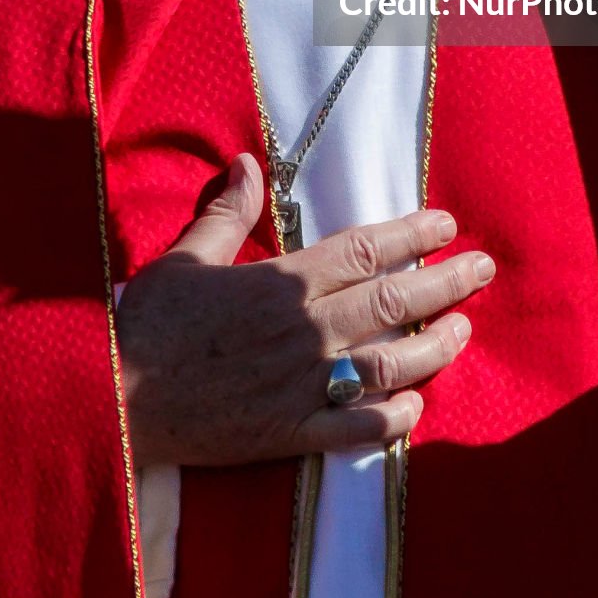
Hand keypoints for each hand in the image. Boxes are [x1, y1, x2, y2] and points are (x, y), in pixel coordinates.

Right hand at [116, 153, 492, 467]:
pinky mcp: (290, 434)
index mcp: (284, 282)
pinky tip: (415, 406)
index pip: (366, 250)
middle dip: (447, 282)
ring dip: (434, 346)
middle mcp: (305, 331)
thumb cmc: (147, 324)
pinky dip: (393, 418)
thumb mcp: (187, 256)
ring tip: (463, 330)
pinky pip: (356, 428)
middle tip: (482, 269)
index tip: (446, 224)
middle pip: (394, 302)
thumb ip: (227, 211)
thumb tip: (249, 163)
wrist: (115, 399)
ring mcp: (302, 386)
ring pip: (389, 363)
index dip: (413, 235)